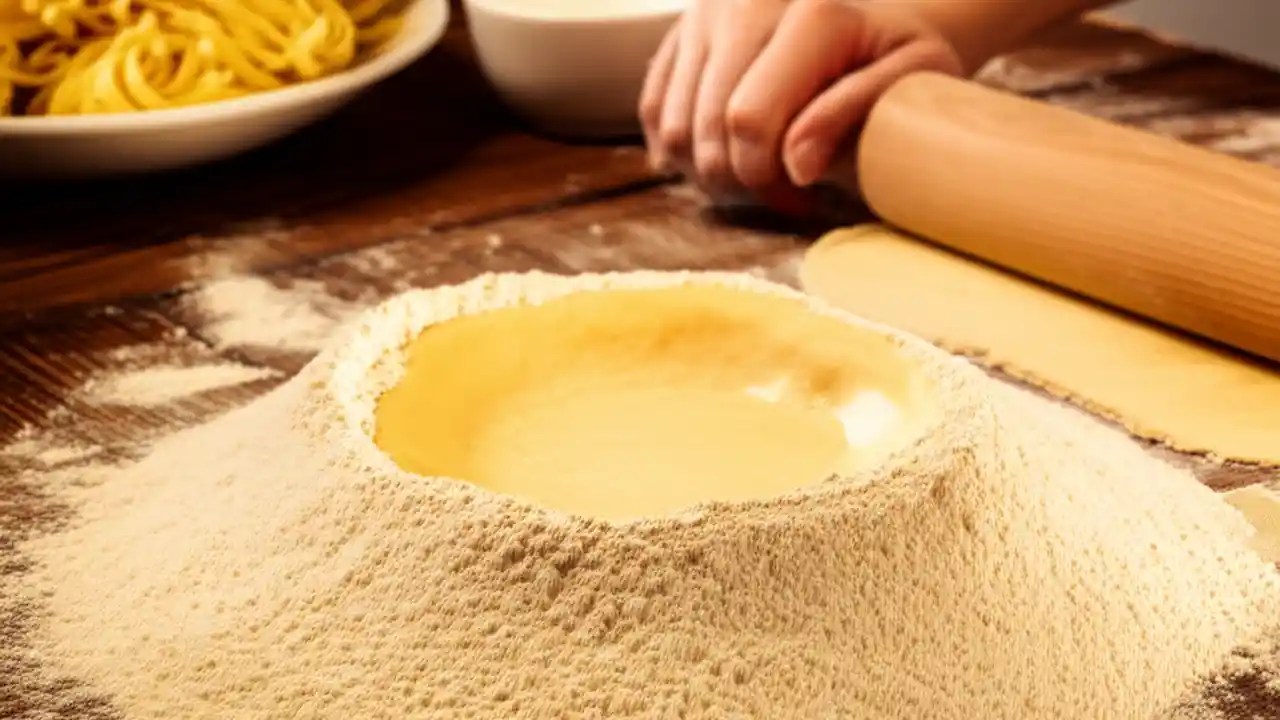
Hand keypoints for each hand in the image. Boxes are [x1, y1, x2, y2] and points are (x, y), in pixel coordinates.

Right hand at [639, 0, 962, 204]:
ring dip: (704, 173)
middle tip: (778, 200)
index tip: (802, 200)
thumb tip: (796, 166)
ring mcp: (705, 14)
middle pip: (703, 129)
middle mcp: (744, 2)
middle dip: (736, 183)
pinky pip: (653, 107)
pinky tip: (721, 162)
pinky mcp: (682, 30)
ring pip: (671, 126)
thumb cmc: (900, 58)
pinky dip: (677, 150)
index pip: (749, 119)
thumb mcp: (913, 78)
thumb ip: (853, 113)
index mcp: (810, 13)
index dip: (766, 179)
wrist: (878, 19)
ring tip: (753, 181)